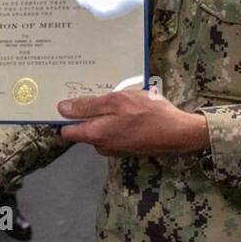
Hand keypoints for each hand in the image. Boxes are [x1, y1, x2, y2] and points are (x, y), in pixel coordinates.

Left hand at [57, 89, 208, 156]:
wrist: (179, 133)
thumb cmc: (148, 114)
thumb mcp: (116, 101)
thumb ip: (88, 106)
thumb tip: (62, 109)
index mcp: (95, 135)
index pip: (67, 131)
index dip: (66, 116)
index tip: (69, 100)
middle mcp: (102, 146)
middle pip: (84, 128)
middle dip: (88, 112)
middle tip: (100, 93)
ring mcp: (115, 148)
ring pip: (101, 128)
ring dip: (106, 114)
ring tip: (119, 98)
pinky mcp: (127, 146)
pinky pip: (114, 131)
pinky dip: (117, 120)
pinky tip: (130, 108)